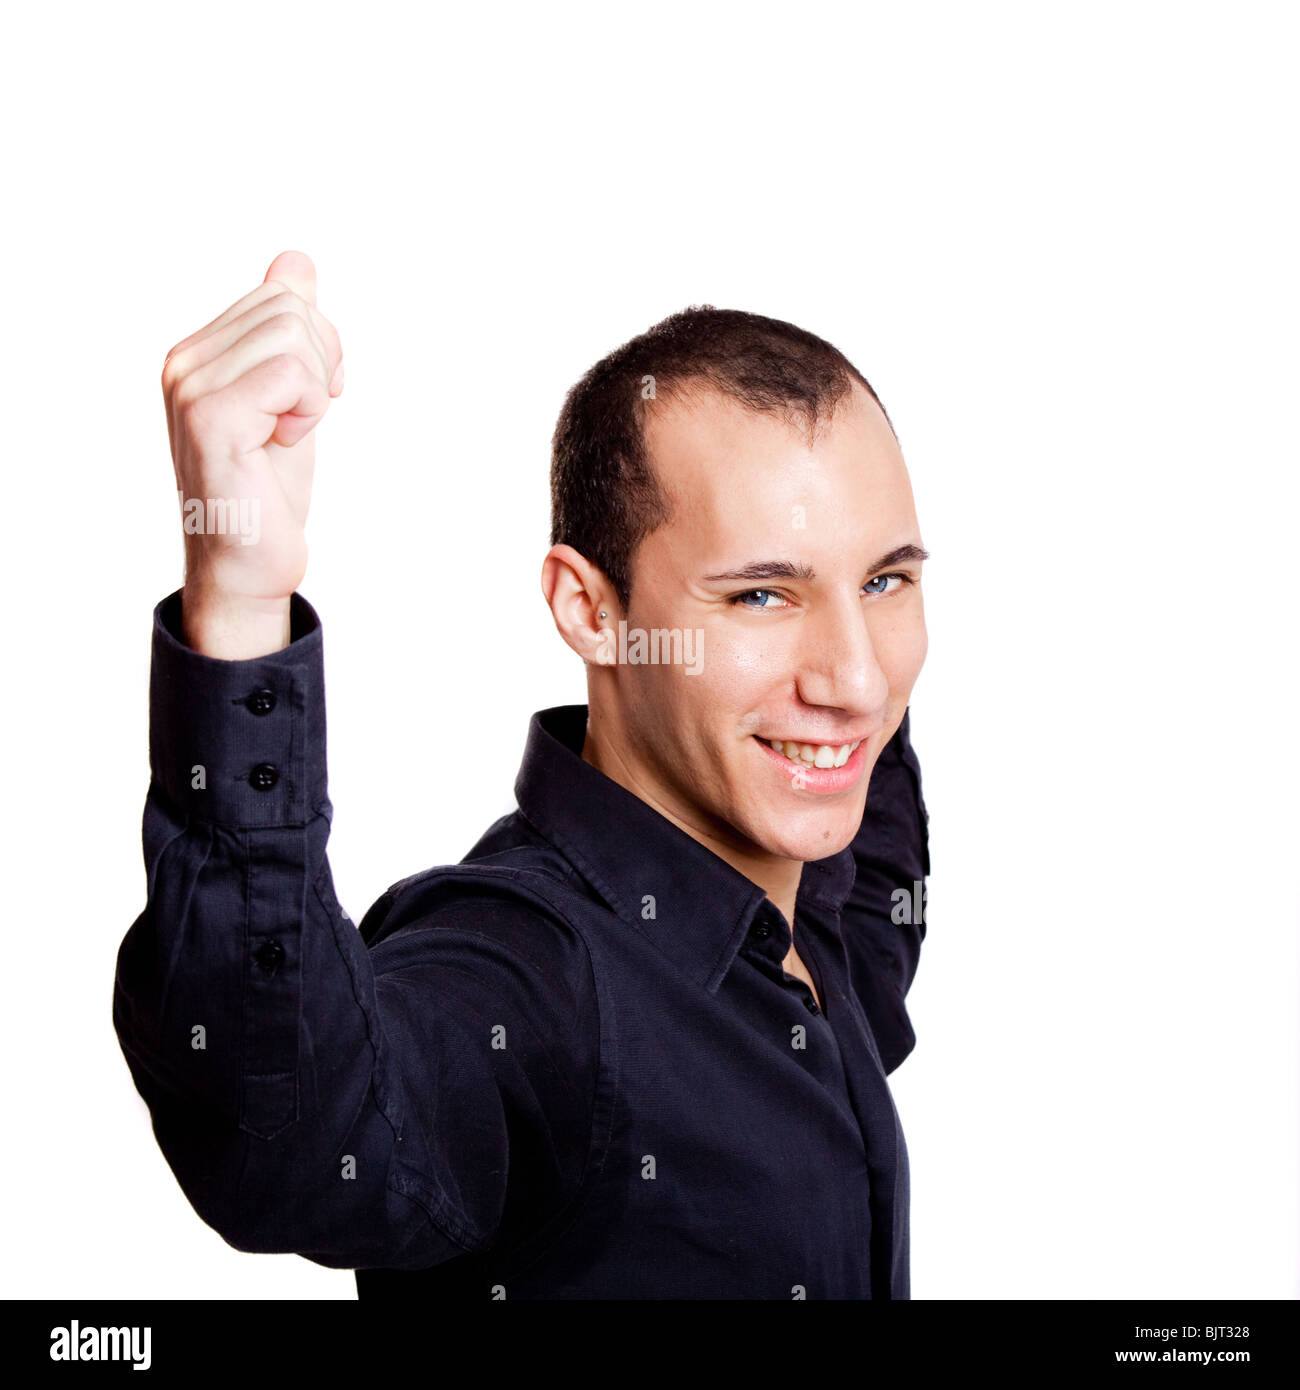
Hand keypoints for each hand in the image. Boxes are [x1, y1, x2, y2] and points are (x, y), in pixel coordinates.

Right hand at [161, 250, 342, 656]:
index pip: (282, 296)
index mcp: (198, 351)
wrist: (249, 563)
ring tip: (284, 434)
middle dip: (321, 363)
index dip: (319, 347)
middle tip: (300, 420)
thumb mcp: (288, 395)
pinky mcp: (212, 416)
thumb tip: (295, 261)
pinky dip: (307, 409)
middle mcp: (183, 362)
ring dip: (313, 392)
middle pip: (290, 309)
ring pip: (294, 336)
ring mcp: (191, 386)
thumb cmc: (267, 489)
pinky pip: (290, 373)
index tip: (306, 399)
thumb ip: (289, 329)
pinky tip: (282, 443)